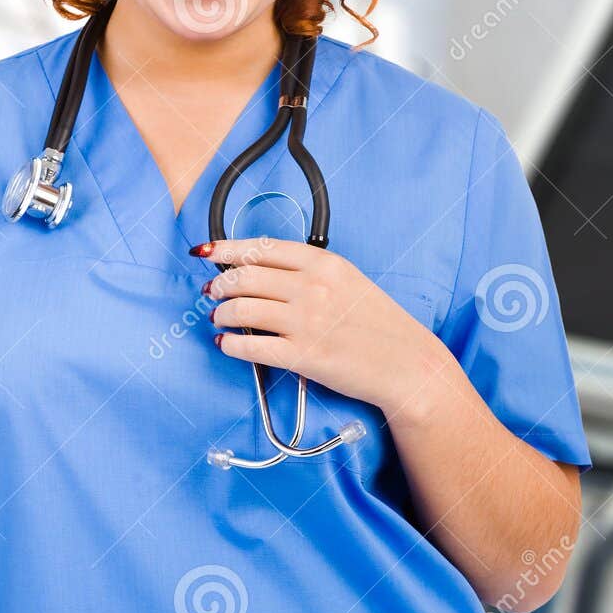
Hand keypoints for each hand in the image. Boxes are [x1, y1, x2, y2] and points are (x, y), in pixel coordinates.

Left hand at [191, 237, 452, 417]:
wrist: (408, 364)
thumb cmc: (378, 323)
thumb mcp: (347, 280)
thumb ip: (307, 272)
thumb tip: (259, 271)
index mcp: (323, 263)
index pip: (259, 248)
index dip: (224, 249)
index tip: (205, 252)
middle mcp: (311, 287)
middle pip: (243, 277)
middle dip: (218, 284)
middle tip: (211, 292)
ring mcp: (305, 322)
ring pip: (240, 310)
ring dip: (220, 313)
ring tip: (218, 317)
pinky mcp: (302, 356)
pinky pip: (248, 347)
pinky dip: (229, 344)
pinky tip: (226, 344)